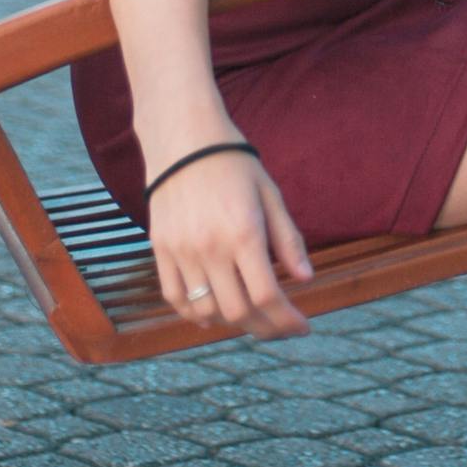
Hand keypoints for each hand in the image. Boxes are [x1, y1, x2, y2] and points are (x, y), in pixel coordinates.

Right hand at [149, 147, 314, 339]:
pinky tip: (213, 313)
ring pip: (206, 311)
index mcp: (243, 233)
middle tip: (281, 327)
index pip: (268, 296)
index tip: (303, 326)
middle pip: (239, 312)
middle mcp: (210, 248)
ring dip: (232, 323)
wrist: (183, 138)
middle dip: (266, 328)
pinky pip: (174, 297)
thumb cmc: (233, 163)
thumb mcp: (270, 194)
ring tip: (251, 317)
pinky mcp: (160, 249)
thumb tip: (305, 279)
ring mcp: (181, 251)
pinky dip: (194, 314)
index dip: (288, 320)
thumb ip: (288, 239)